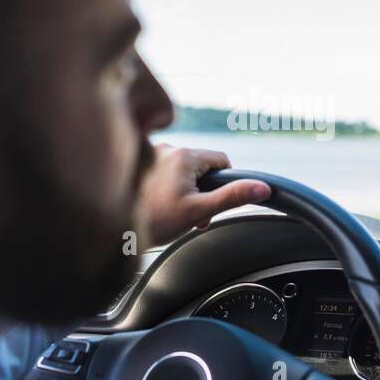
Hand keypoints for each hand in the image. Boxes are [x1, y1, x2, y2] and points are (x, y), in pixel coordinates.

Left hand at [138, 145, 270, 245]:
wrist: (117, 232)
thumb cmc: (155, 221)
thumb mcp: (200, 210)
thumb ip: (232, 196)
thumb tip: (262, 187)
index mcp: (184, 154)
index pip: (221, 160)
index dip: (223, 183)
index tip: (212, 201)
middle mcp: (166, 148)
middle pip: (200, 165)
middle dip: (202, 189)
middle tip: (193, 215)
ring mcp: (149, 154)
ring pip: (182, 169)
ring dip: (185, 189)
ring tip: (173, 212)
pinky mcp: (137, 164)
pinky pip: (164, 170)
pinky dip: (167, 187)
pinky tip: (158, 205)